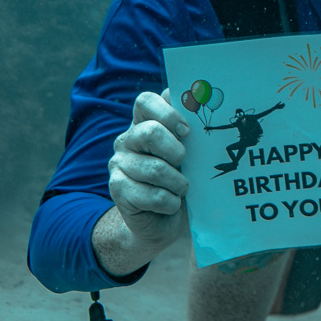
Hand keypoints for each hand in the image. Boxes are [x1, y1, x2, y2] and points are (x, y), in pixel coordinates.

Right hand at [107, 88, 191, 253]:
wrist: (163, 222)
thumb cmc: (181, 180)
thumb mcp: (190, 154)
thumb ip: (192, 131)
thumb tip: (203, 98)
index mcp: (144, 123)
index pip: (146, 101)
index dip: (168, 113)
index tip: (187, 131)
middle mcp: (127, 140)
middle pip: (150, 132)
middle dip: (176, 151)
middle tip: (184, 164)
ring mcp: (119, 163)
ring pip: (155, 168)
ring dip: (178, 183)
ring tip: (181, 189)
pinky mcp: (117, 188)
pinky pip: (151, 195)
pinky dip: (169, 202)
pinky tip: (170, 204)